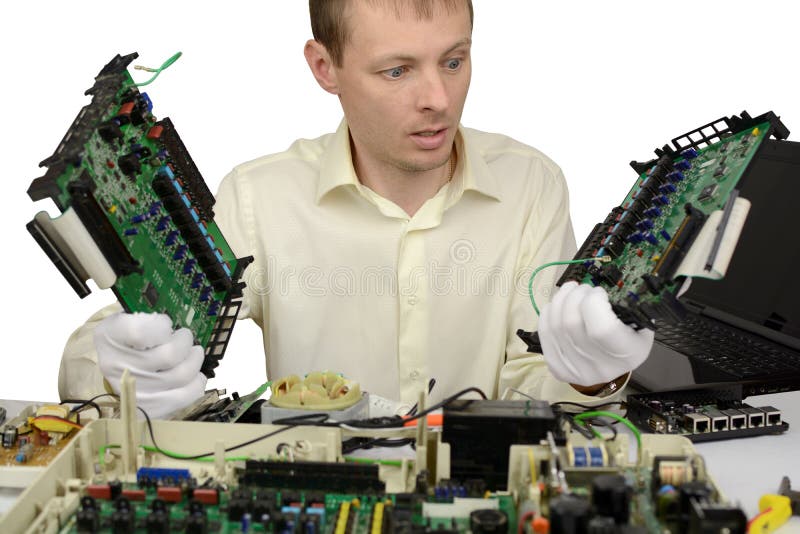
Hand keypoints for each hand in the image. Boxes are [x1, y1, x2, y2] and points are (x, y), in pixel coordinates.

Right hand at [94, 312, 206, 418]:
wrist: (115, 367)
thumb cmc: (128, 339)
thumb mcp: (128, 316)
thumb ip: (149, 313)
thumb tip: (178, 314)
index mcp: (110, 336)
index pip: (141, 332)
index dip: (163, 325)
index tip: (166, 323)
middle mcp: (117, 366)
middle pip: (169, 355)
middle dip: (185, 341)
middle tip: (185, 336)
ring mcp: (134, 390)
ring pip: (181, 375)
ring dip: (194, 360)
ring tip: (193, 353)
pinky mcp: (149, 407)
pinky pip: (186, 395)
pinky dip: (196, 382)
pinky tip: (193, 373)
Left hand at [538, 281, 653, 386]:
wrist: (613, 367)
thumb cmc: (628, 340)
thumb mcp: (639, 325)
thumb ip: (624, 307)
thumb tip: (599, 289)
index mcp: (627, 354)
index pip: (601, 327)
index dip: (594, 302)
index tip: (599, 292)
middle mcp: (600, 367)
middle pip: (572, 323)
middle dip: (574, 296)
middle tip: (583, 288)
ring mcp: (575, 370)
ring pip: (555, 325)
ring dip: (560, 299)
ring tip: (571, 290)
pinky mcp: (557, 367)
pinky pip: (545, 332)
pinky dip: (549, 312)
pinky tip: (559, 304)